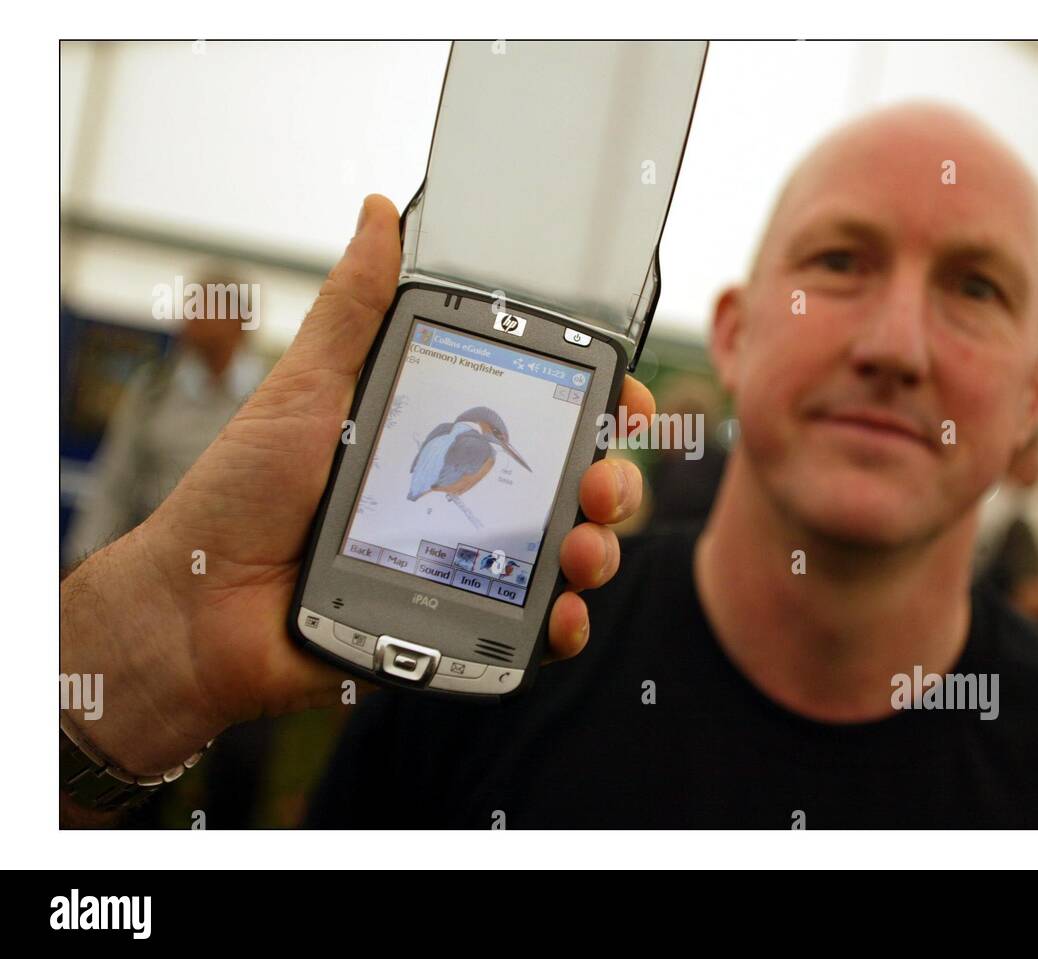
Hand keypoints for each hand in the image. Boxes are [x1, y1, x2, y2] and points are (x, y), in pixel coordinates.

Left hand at [59, 195, 650, 774]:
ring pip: (566, 557)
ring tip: (582, 551)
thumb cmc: (242, 495)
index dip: (595, 406)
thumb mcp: (305, 388)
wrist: (196, 608)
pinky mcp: (456, 628)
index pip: (540, 415)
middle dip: (610, 482)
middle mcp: (464, 499)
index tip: (622, 401)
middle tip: (601, 484)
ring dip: (599, 549)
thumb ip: (353, 308)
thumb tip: (377, 211)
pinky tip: (561, 615)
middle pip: (571, 486)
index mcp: (440, 438)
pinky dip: (562, 627)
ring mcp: (465, 566)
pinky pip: (528, 631)